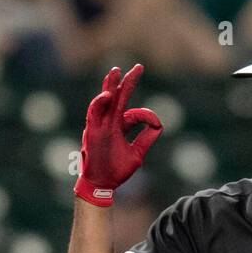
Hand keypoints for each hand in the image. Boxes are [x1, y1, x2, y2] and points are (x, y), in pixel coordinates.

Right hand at [74, 64, 161, 206]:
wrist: (103, 185)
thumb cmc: (117, 171)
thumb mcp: (138, 154)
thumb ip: (147, 138)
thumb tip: (159, 123)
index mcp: (120, 127)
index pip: (134, 113)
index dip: (146, 115)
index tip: (155, 123)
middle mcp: (110, 122)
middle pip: (119, 98)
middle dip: (128, 82)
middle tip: (138, 67)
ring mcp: (100, 125)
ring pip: (105, 100)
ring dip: (110, 85)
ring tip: (116, 71)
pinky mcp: (92, 131)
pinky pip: (94, 113)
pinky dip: (100, 103)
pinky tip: (108, 94)